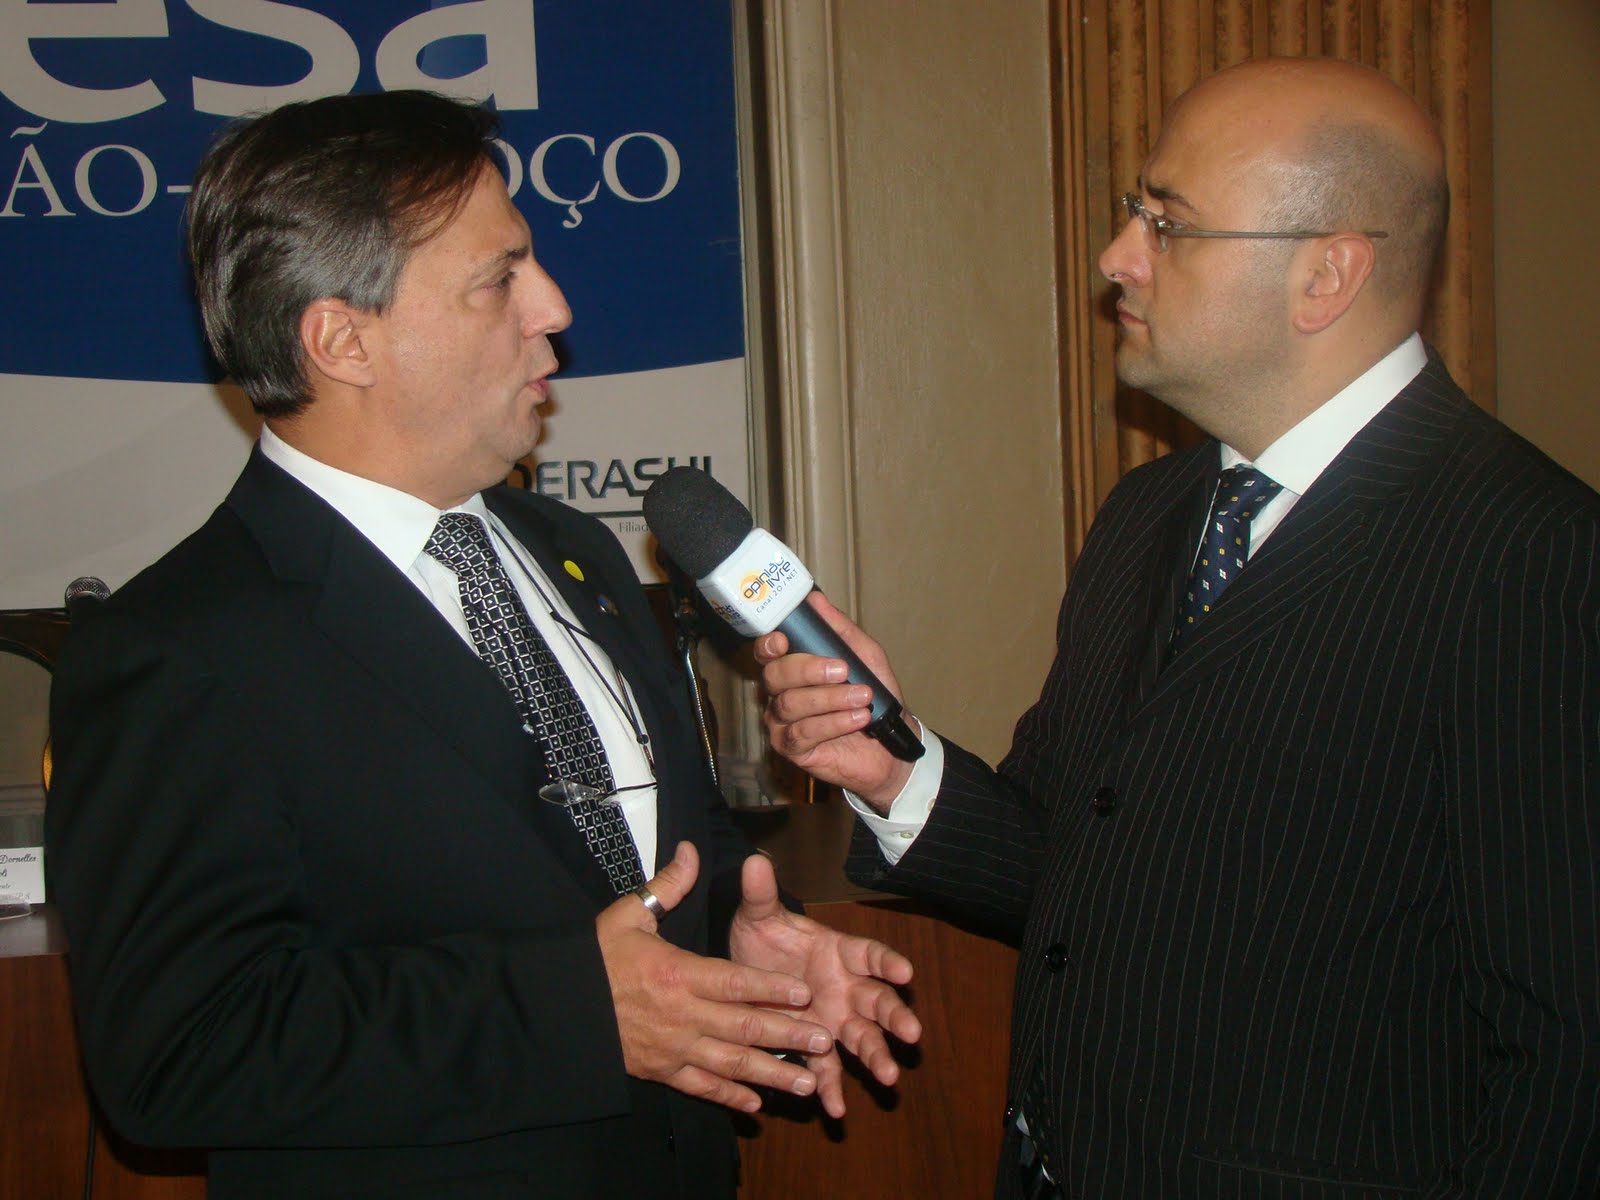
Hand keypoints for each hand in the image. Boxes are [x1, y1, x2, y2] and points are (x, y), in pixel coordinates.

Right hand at [597, 842, 835, 1112]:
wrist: (557, 1008)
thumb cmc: (595, 958)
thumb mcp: (628, 914)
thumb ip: (668, 885)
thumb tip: (693, 849)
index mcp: (678, 973)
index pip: (735, 982)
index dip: (772, 988)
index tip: (805, 993)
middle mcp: (682, 1015)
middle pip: (744, 1027)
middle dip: (788, 1035)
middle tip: (825, 1040)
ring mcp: (673, 1048)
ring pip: (731, 1064)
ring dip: (771, 1075)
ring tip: (807, 1084)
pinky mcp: (661, 1071)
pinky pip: (701, 1087)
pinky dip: (729, 1097)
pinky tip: (755, 1105)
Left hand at [728, 851, 921, 1117]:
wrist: (739, 974)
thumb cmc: (760, 938)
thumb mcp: (757, 916)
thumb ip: (761, 894)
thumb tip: (754, 859)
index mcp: (837, 951)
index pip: (869, 954)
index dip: (887, 963)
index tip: (905, 973)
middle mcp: (844, 986)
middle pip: (877, 1001)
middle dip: (894, 1017)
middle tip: (911, 1035)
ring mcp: (833, 1018)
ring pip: (861, 1037)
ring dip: (876, 1056)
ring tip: (889, 1077)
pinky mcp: (814, 1045)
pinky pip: (826, 1069)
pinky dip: (831, 1088)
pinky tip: (835, 1109)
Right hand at [756, 591, 917, 810]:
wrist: (891, 747)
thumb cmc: (874, 700)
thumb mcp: (864, 657)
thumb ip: (839, 631)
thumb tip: (816, 600)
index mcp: (792, 669)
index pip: (766, 653)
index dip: (768, 645)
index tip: (784, 640)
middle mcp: (780, 694)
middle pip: (775, 676)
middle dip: (808, 670)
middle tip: (843, 670)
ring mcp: (782, 723)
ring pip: (789, 704)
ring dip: (831, 698)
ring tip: (862, 697)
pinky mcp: (791, 749)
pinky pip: (802, 733)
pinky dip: (834, 723)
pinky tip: (857, 718)